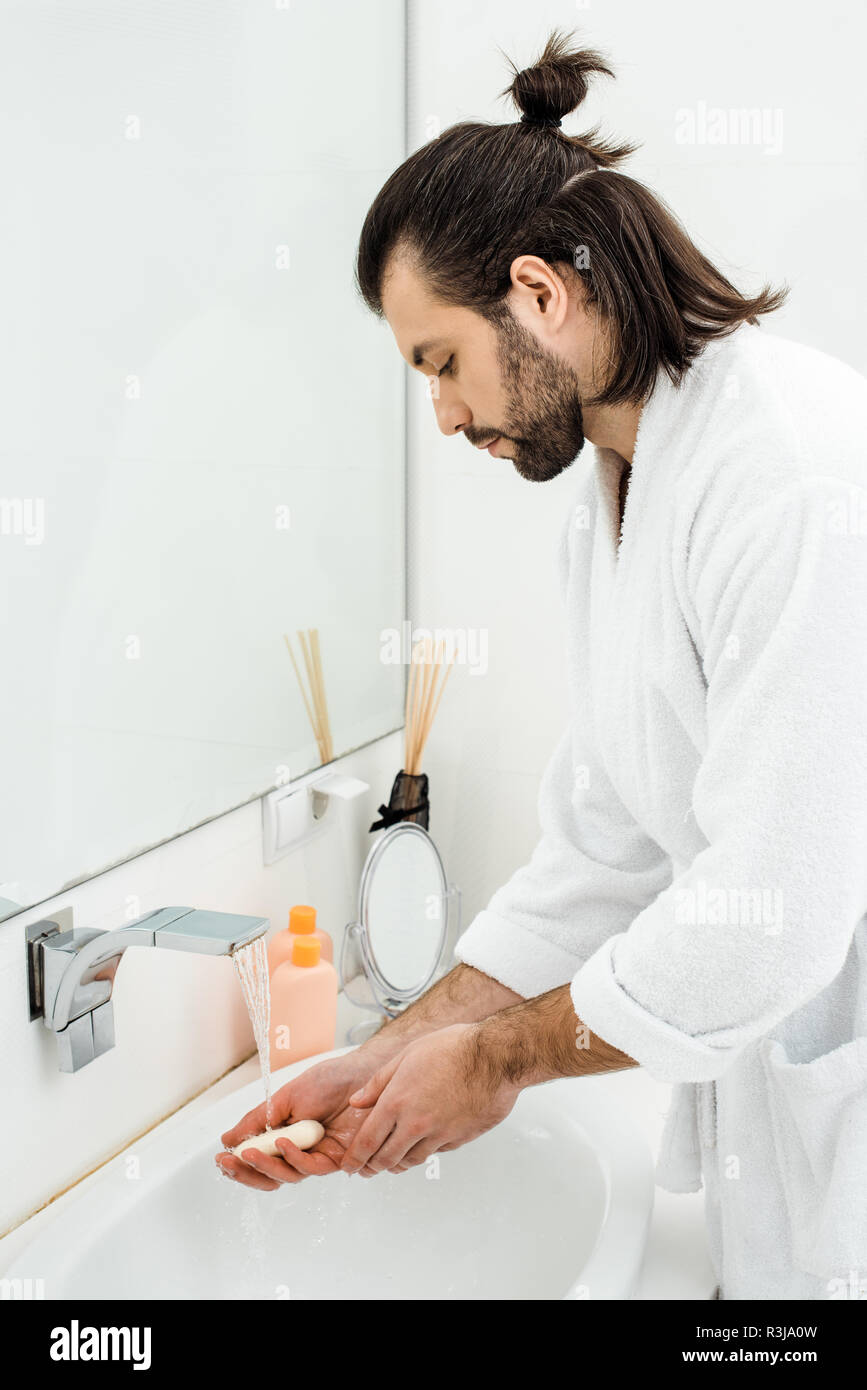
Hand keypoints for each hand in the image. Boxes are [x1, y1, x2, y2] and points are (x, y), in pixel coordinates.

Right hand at [215, 1052, 388, 1190]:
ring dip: (265, 1166)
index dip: (239, 1163)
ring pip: (287, 1176)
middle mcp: (300, 1151)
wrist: (361, 1073)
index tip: (220, 1158)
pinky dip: (293, 1158)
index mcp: (285, 1136)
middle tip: (227, 1163)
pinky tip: (283, 1143)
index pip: (259, 1159)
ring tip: (249, 1153)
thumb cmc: (328, 1082)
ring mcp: (318, 1157)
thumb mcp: (285, 1098)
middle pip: (269, 1176)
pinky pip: (310, 1167)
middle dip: (246, 1172)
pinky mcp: (337, 1160)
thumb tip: (228, 1139)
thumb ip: (259, 1120)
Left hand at [339, 1023, 518, 1175]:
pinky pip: (436, 1153)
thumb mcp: (407, 1055)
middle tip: (365, 1170)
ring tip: (391, 1163)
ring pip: (411, 1161)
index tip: (349, 1165)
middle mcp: (416, 1124)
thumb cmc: (454, 1048)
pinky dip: (425, 1152)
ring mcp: (439, 1134)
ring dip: (397, 1165)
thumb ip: (378, 1082)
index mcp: (397, 1102)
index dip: (354, 1158)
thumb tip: (357, 1100)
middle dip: (371, 1167)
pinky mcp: (459, 1139)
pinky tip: (422, 1146)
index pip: (367, 1141)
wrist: (494, 1057)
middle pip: (386, 1158)